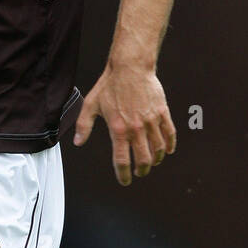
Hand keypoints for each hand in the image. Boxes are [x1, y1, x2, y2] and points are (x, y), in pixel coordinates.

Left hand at [73, 62, 175, 185]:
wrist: (130, 67)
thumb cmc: (109, 85)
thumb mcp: (91, 105)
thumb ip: (83, 126)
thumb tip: (78, 142)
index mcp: (118, 129)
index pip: (122, 161)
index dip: (124, 175)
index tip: (125, 180)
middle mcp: (136, 129)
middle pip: (143, 160)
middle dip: (141, 171)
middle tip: (139, 173)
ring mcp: (151, 121)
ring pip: (158, 149)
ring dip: (155, 160)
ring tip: (151, 162)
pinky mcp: (162, 112)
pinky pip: (170, 134)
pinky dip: (170, 145)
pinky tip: (167, 150)